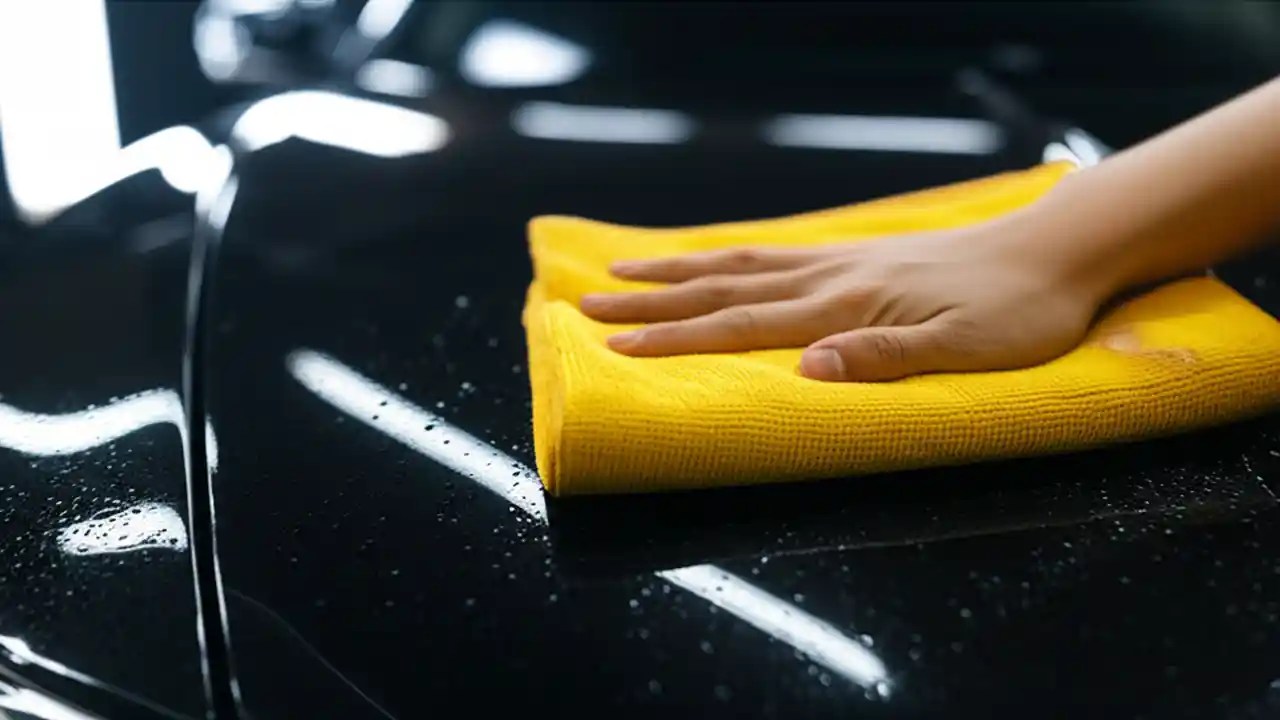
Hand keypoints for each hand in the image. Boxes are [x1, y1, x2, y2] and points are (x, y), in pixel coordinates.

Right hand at [579, 215, 1110, 381]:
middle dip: (652, 303)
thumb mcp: (964, 349)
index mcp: (846, 308)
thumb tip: (804, 370)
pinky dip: (728, 255)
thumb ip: (882, 358)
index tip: (616, 345)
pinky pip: (774, 251)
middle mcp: (830, 278)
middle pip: (723, 289)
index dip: (675, 338)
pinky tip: (710, 259)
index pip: (741, 326)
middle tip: (587, 306)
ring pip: (739, 263)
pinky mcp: (856, 255)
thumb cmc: (1018, 311)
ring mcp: (839, 260)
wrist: (1055, 249)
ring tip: (623, 272)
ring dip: (677, 271)